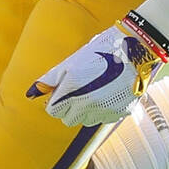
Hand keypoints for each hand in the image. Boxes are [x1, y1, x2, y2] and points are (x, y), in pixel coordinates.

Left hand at [30, 24, 161, 127]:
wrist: (137, 47)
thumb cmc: (101, 50)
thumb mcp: (72, 61)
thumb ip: (50, 79)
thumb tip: (30, 94)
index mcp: (72, 88)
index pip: (53, 111)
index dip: (55, 101)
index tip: (61, 92)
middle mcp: (87, 103)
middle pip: (68, 119)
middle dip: (69, 108)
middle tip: (77, 90)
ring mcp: (105, 109)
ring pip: (86, 121)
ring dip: (86, 110)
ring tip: (94, 89)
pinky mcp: (120, 112)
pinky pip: (104, 118)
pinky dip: (102, 110)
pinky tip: (108, 92)